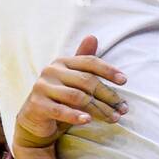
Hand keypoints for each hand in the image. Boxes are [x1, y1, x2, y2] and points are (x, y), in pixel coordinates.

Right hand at [12, 35, 127, 149]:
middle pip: (87, 81)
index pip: (89, 62)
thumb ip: (83, 63)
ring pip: (78, 97)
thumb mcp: (73, 80)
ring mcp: (42, 87)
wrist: (34, 119)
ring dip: (99, 109)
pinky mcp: (37, 105)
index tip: (124, 81)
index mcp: (62, 62)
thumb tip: (92, 36)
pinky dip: (76, 116)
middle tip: (124, 108)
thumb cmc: (59, 98)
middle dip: (108, 95)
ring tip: (114, 118)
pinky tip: (88, 121)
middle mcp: (51, 71)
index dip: (108, 70)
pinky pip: (60, 110)